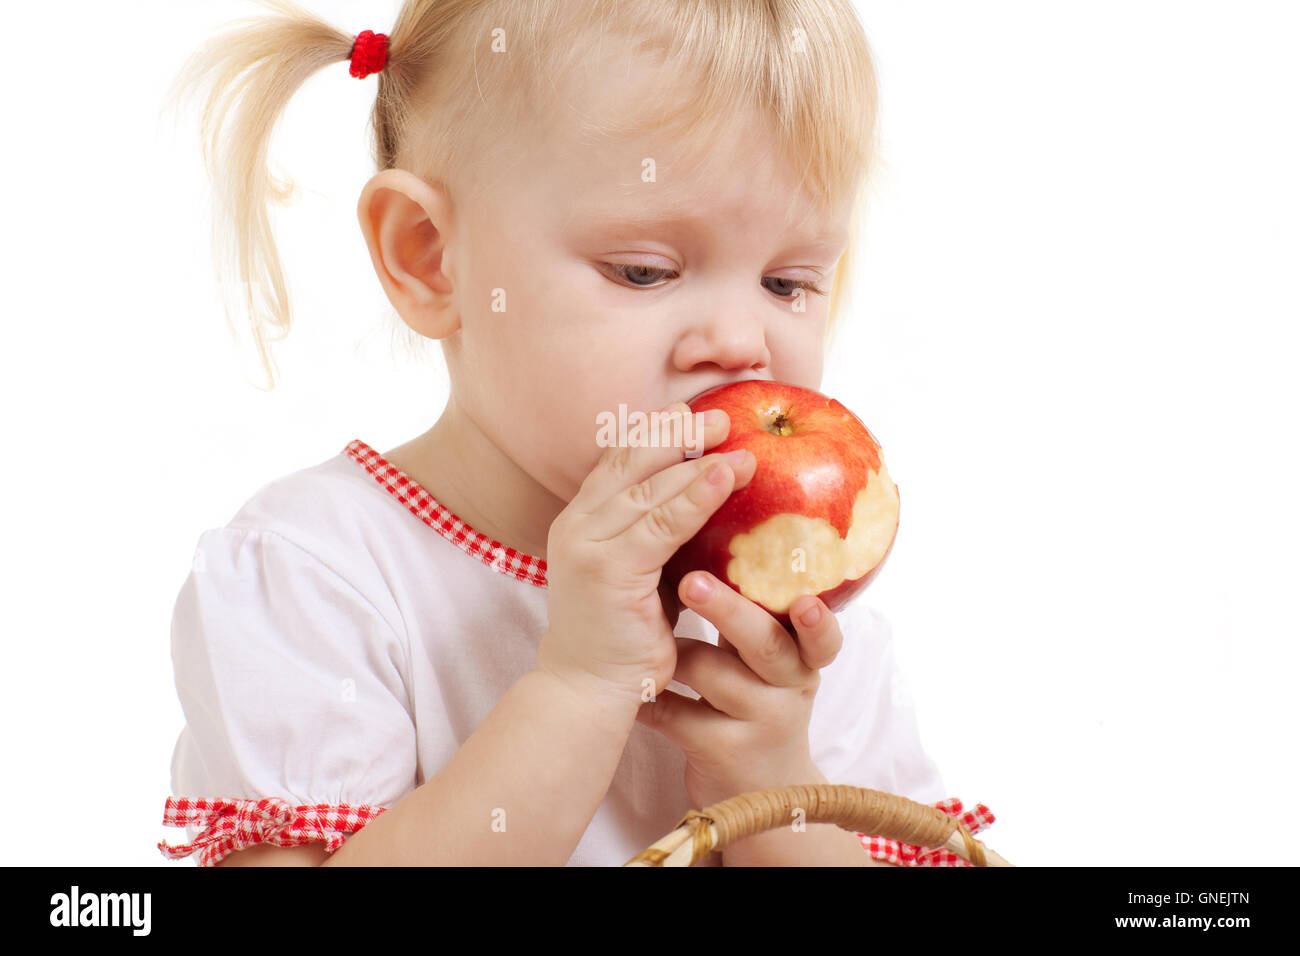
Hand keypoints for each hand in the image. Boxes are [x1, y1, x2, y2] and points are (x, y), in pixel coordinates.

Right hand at [537, 403, 756, 707]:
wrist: (588, 689)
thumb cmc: (624, 635)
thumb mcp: (644, 572)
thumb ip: (661, 534)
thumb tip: (709, 495)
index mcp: (580, 520)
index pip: (618, 460)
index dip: (656, 431)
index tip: (693, 412)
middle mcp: (577, 524)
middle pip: (630, 460)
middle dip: (679, 433)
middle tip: (724, 414)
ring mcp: (587, 544)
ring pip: (650, 488)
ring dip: (699, 461)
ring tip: (741, 444)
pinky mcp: (608, 569)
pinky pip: (662, 524)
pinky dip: (696, 496)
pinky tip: (725, 478)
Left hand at [636, 570, 843, 808]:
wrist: (758, 795)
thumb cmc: (756, 704)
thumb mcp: (771, 664)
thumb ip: (759, 613)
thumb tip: (714, 526)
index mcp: (804, 659)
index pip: (821, 635)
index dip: (818, 621)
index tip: (804, 602)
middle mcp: (789, 690)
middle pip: (764, 643)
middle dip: (726, 608)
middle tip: (691, 581)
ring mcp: (757, 724)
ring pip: (708, 671)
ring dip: (673, 652)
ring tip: (650, 642)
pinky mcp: (720, 753)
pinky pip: (672, 711)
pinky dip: (646, 694)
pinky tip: (629, 683)